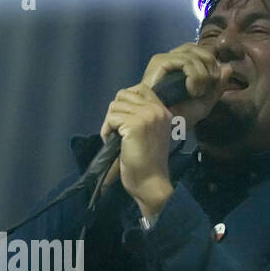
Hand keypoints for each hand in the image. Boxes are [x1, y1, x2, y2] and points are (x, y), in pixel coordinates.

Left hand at [101, 41, 229, 215]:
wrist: (151, 182)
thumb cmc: (148, 163)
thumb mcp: (152, 133)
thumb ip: (143, 117)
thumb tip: (120, 104)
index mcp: (163, 111)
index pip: (140, 88)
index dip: (125, 101)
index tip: (122, 120)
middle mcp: (157, 110)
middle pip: (123, 95)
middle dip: (115, 112)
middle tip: (116, 131)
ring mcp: (146, 116)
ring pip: (114, 106)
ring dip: (109, 123)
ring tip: (115, 139)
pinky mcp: (134, 125)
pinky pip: (111, 118)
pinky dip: (106, 131)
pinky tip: (112, 144)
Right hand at [139, 41, 233, 128]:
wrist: (163, 126)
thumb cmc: (179, 117)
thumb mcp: (204, 103)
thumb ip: (217, 86)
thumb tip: (227, 67)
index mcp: (179, 66)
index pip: (200, 51)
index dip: (212, 63)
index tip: (213, 83)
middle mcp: (170, 60)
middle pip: (198, 49)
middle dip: (210, 66)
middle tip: (208, 86)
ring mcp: (163, 59)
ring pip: (193, 54)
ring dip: (202, 75)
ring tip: (198, 93)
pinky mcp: (159, 62)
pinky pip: (185, 61)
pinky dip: (194, 75)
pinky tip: (191, 90)